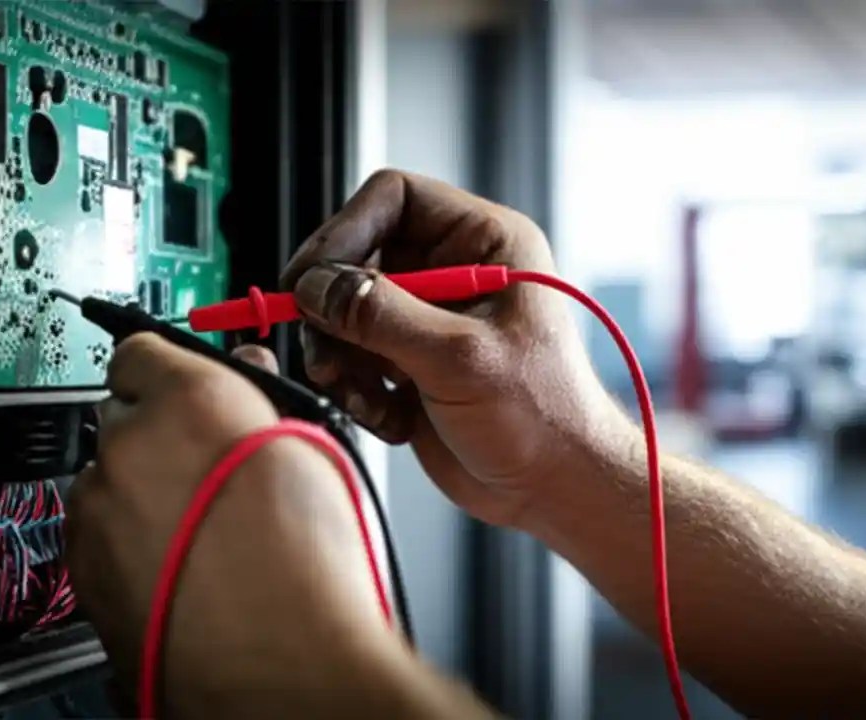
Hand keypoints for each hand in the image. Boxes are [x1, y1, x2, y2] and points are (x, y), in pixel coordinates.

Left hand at [66, 335, 397, 717]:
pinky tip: (181, 565)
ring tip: (202, 530)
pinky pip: (96, 533)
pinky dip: (127, 541)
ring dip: (141, 490)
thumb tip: (246, 375)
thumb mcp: (318, 451)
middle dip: (159, 433)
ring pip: (107, 478)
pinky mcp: (81, 569)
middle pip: (123, 414)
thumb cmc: (313, 570)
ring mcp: (97, 511)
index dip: (170, 367)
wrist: (284, 668)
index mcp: (190, 399)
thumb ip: (264, 399)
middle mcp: (129, 445)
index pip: (143, 348)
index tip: (183, 385)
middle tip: (210, 469)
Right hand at [282, 170, 631, 527]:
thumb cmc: (540, 415)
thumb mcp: (459, 358)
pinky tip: (391, 418)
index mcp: (484, 242)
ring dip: (341, 358)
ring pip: (344, 311)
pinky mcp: (408, 362)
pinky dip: (356, 390)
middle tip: (326, 352)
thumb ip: (382, 316)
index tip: (313, 278)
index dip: (345, 231)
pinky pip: (352, 357)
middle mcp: (452, 270)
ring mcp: (427, 317)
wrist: (553, 485)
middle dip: (334, 310)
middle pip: (356, 256)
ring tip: (365, 397)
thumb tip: (316, 287)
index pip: (393, 198)